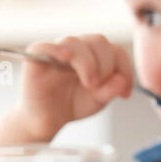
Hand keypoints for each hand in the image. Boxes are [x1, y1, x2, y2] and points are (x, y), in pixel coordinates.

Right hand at [12, 35, 133, 140]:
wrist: (48, 120)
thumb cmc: (73, 104)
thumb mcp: (99, 100)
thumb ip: (111, 90)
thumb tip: (120, 80)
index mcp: (96, 55)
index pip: (116, 50)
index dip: (125, 69)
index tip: (125, 93)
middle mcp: (77, 49)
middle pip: (98, 41)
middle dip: (107, 65)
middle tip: (101, 87)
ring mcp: (56, 52)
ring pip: (75, 43)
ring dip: (88, 63)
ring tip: (90, 85)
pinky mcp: (35, 59)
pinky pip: (43, 47)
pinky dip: (56, 49)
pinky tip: (65, 58)